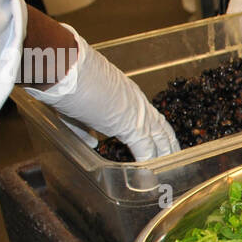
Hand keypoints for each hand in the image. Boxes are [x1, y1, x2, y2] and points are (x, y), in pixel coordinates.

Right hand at [26, 27, 179, 160]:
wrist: (65, 66)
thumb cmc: (66, 81)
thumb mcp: (78, 108)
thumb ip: (85, 128)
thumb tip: (92, 143)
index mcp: (128, 95)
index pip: (150, 116)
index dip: (157, 133)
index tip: (162, 146)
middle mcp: (137, 103)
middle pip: (162, 128)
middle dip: (169, 146)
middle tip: (176, 162)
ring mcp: (136, 113)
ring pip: (160, 139)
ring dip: (165, 157)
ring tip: (171, 172)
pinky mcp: (130, 124)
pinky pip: (146, 148)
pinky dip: (149, 164)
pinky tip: (151, 176)